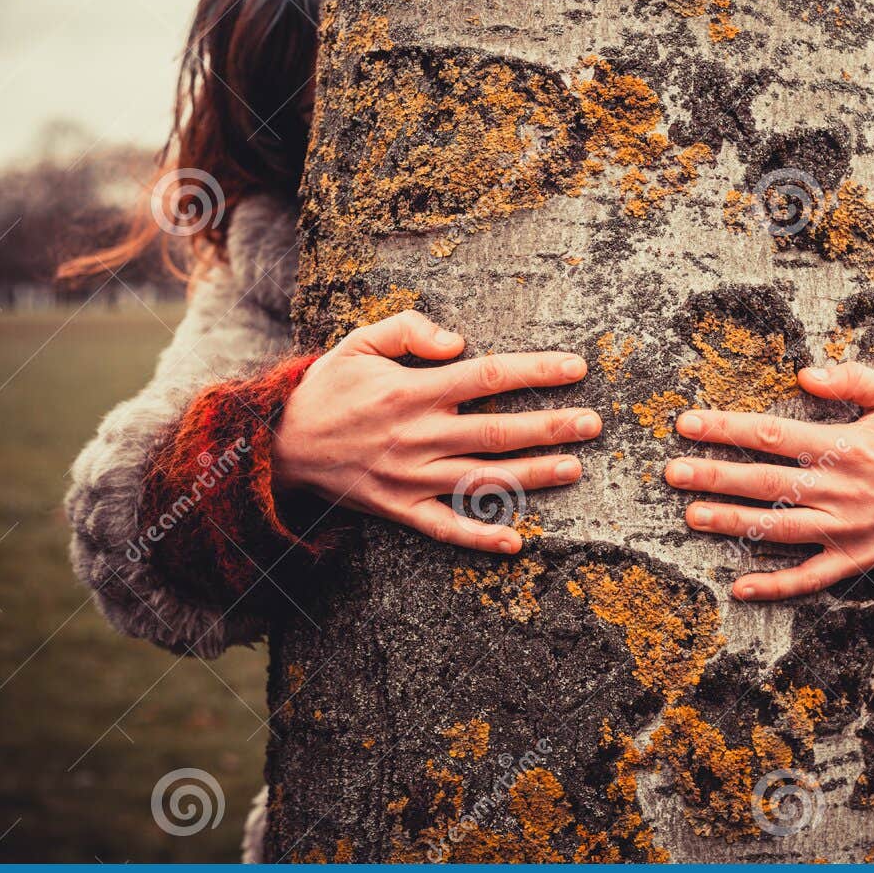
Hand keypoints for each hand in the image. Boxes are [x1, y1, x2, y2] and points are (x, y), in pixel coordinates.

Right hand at [272, 310, 601, 553]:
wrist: (279, 445)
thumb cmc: (329, 389)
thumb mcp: (358, 342)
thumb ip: (409, 330)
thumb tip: (459, 341)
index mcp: (410, 391)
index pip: (485, 377)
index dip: (534, 371)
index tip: (576, 368)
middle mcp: (416, 436)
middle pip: (496, 432)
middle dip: (550, 426)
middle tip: (594, 422)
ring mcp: (409, 478)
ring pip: (481, 480)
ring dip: (532, 475)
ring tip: (575, 468)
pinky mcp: (399, 509)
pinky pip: (444, 528)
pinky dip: (479, 538)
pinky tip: (516, 542)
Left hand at [664, 362, 873, 601]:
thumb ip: (855, 380)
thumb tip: (806, 374)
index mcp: (845, 446)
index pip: (772, 435)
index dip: (726, 428)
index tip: (687, 424)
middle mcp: (840, 490)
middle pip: (764, 482)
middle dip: (714, 476)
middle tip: (671, 473)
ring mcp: (846, 529)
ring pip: (778, 529)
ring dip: (731, 523)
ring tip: (690, 516)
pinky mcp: (856, 560)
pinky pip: (810, 579)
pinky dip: (776, 587)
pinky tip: (740, 588)